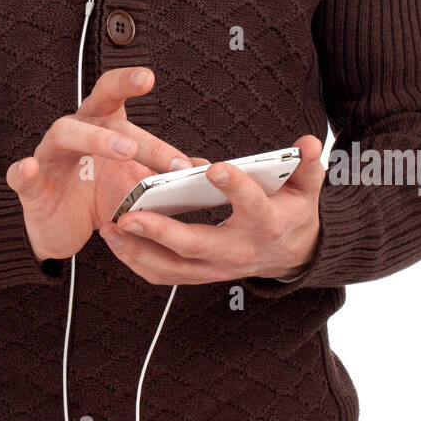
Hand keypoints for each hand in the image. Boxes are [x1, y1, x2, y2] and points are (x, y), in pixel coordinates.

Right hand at [6, 66, 195, 261]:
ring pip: (65, 134)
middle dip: (118, 87)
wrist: (62, 229)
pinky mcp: (30, 185)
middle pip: (95, 100)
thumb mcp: (133, 184)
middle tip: (146, 82)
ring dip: (94, 138)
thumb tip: (202, 166)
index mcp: (102, 126)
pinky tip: (29, 168)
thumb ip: (162, 172)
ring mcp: (49, 155)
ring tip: (124, 150)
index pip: (120, 99)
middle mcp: (76, 132)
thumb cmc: (97, 195)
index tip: (161, 102)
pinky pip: (20, 173)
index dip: (137, 94)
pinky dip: (24, 170)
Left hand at [97, 134, 323, 285]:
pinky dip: (137, 262)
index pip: (251, 205)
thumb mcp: (305, 186)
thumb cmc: (293, 210)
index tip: (214, 168)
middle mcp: (239, 251)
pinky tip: (115, 241)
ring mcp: (217, 268)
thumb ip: (305, 165)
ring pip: (173, 268)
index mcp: (267, 223)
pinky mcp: (201, 275)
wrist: (294, 254)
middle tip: (131, 215)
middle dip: (162, 231)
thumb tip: (308, 143)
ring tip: (112, 227)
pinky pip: (165, 276)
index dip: (234, 187)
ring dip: (139, 251)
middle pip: (197, 245)